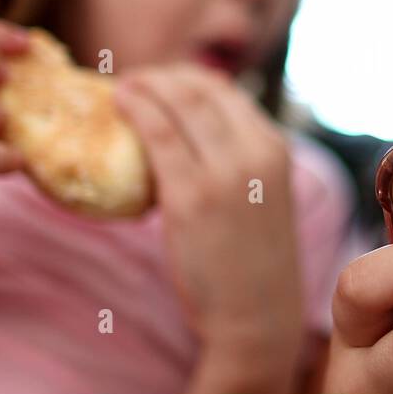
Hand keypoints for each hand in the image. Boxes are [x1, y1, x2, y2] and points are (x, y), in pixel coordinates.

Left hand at [114, 65, 304, 371]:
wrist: (257, 316)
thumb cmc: (252, 263)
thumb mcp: (263, 197)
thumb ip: (240, 161)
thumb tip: (194, 135)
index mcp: (275, 147)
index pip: (225, 90)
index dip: (185, 77)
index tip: (160, 82)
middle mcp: (256, 151)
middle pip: (200, 88)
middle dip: (161, 76)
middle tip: (133, 83)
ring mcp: (225, 172)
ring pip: (177, 103)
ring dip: (143, 85)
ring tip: (119, 89)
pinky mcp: (191, 196)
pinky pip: (156, 135)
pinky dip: (134, 109)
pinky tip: (117, 104)